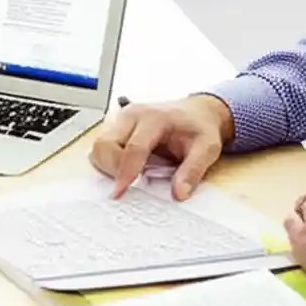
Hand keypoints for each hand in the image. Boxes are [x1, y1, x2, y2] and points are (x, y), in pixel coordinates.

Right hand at [89, 95, 234, 200]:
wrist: (197, 112)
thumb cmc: (199, 128)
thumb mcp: (207, 148)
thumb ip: (193, 171)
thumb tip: (179, 193)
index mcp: (154, 117)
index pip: (133, 148)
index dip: (126, 172)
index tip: (120, 192)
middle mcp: (132, 115)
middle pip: (105, 144)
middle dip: (112, 169)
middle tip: (130, 184)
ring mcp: (121, 119)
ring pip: (98, 147)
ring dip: (109, 166)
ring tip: (134, 173)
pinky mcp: (116, 126)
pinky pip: (102, 147)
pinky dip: (110, 162)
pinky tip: (129, 166)